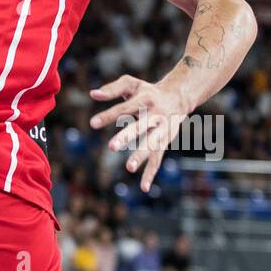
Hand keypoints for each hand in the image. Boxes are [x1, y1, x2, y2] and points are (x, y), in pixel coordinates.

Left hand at [90, 75, 189, 191]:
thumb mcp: (131, 84)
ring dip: (141, 155)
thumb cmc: (148, 91)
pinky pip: (158, 158)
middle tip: (111, 146)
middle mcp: (155, 115)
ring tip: (128, 167)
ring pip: (152, 144)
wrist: (178, 97)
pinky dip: (151, 173)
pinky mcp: (165, 142)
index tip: (92, 124)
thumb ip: (112, 88)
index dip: (108, 116)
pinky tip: (143, 187)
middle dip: (127, 136)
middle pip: (140, 126)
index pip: (124, 108)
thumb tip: (92, 94)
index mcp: (145, 99)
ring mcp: (162, 130)